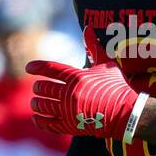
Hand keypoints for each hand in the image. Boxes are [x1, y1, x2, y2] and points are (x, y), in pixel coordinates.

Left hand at [27, 28, 142, 139]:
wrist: (126, 113)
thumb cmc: (117, 87)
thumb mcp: (106, 65)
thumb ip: (94, 47)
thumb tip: (88, 28)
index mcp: (77, 77)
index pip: (50, 69)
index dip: (37, 67)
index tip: (29, 68)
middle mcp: (71, 93)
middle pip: (44, 88)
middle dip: (38, 87)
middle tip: (38, 88)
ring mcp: (69, 111)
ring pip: (43, 105)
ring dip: (37, 103)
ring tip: (36, 102)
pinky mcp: (71, 126)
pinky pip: (49, 123)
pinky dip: (40, 120)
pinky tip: (37, 117)